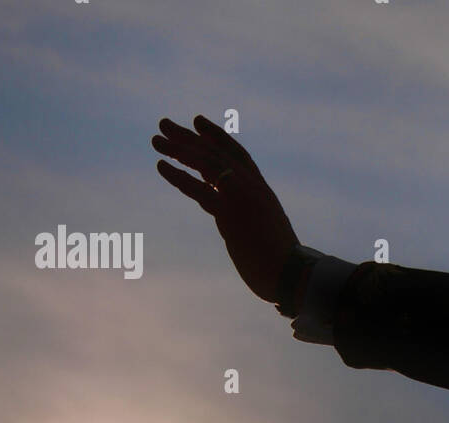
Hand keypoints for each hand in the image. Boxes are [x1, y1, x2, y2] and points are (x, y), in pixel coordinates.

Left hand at [152, 115, 298, 303]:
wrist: (293, 275)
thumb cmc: (281, 263)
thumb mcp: (267, 232)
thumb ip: (252, 222)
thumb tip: (237, 228)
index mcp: (262, 191)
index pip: (238, 155)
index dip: (217, 137)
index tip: (197, 122)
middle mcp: (253, 188)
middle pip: (217, 153)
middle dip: (189, 137)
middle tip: (164, 124)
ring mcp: (243, 198)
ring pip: (207, 163)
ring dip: (179, 149)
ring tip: (156, 141)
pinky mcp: (231, 213)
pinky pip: (200, 188)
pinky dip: (179, 176)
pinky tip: (161, 166)